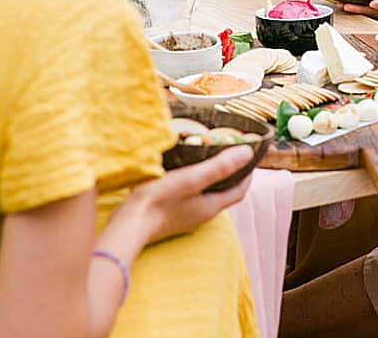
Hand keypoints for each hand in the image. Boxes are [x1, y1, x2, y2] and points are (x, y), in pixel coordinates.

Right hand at [124, 145, 253, 244]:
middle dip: (230, 175)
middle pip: (224, 193)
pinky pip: (191, 199)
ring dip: (212, 180)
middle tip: (228, 154)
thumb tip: (246, 153)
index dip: (247, 174)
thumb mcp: (191, 178)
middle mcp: (202, 215)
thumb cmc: (159, 200)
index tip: (249, 157)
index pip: (239, 191)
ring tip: (207, 159)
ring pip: (207, 196)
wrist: (128, 225)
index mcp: (211, 207)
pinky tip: (183, 175)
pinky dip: (195, 185)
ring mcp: (186, 218)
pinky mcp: (171, 217)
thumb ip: (219, 167)